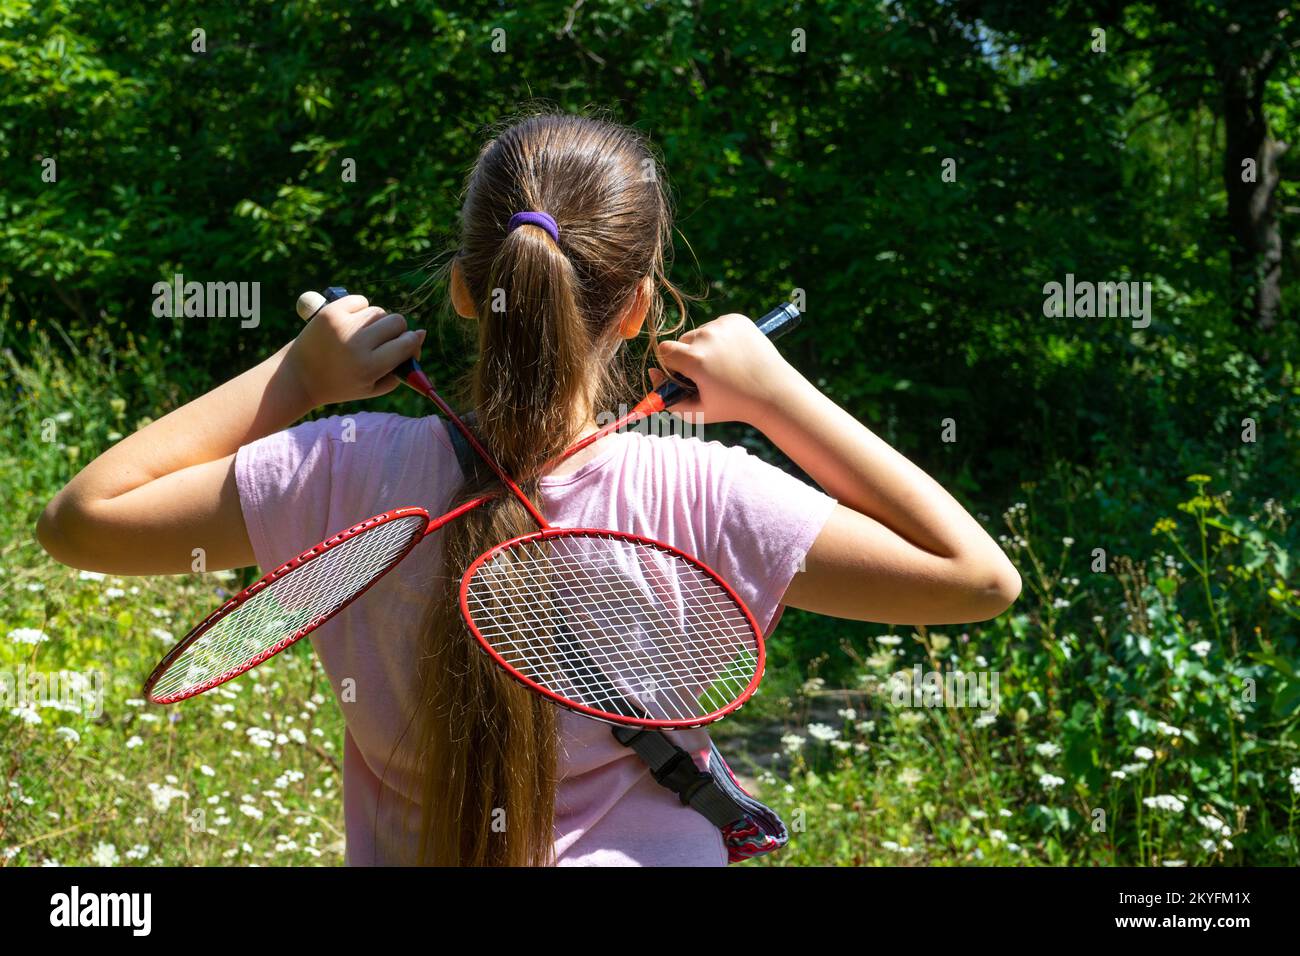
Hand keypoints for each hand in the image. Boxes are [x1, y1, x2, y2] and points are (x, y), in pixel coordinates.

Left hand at [284, 294, 425, 407]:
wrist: (299, 376)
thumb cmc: (342, 384)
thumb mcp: (373, 387)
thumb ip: (402, 368)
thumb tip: (421, 334)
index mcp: (369, 367)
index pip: (407, 343)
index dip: (413, 343)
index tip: (411, 345)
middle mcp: (357, 344)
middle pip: (397, 321)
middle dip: (398, 331)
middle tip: (388, 341)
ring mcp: (343, 325)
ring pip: (379, 311)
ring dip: (377, 323)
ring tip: (363, 337)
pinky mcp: (330, 311)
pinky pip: (360, 301)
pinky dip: (360, 310)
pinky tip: (351, 324)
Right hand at [649, 312, 800, 424]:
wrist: (774, 392)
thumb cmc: (734, 406)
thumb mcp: (697, 412)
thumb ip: (667, 397)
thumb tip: (653, 371)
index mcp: (696, 360)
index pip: (664, 351)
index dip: (671, 366)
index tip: (685, 377)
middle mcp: (708, 337)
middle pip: (682, 341)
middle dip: (688, 357)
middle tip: (709, 375)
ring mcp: (723, 325)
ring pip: (700, 334)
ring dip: (705, 347)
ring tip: (725, 366)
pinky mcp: (736, 319)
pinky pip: (716, 327)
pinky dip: (720, 339)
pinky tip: (734, 354)